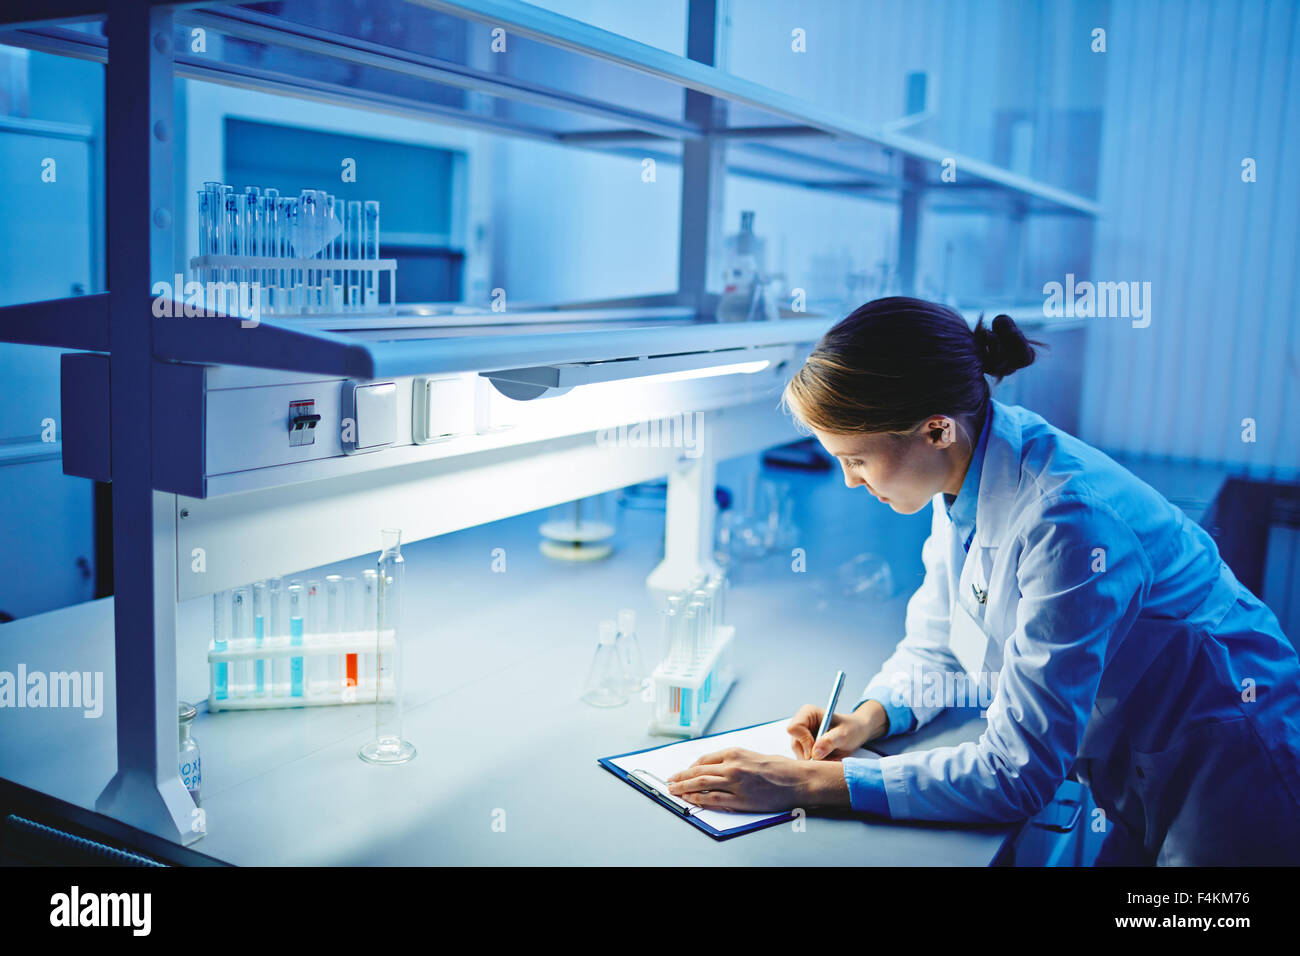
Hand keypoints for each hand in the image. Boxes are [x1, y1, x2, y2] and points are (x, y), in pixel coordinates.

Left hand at [665, 747, 848, 810]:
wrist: (797, 780)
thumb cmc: (780, 768)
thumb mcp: (752, 756)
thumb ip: (733, 761)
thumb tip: (714, 769)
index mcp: (735, 752)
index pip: (704, 760)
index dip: (689, 767)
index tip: (682, 772)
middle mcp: (732, 766)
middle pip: (698, 772)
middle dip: (681, 777)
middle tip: (670, 781)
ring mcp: (735, 783)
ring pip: (701, 785)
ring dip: (684, 788)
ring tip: (673, 791)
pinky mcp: (740, 799)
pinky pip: (713, 800)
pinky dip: (698, 800)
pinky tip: (690, 800)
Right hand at [787, 702, 884, 759]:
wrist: (857, 734)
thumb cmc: (852, 729)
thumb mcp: (844, 734)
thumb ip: (830, 741)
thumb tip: (815, 753)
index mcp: (808, 713)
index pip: (794, 728)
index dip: (804, 741)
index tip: (817, 750)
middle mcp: (802, 724)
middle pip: (795, 744)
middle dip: (809, 754)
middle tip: (826, 757)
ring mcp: (802, 736)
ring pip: (798, 754)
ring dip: (813, 760)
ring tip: (829, 756)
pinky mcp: (804, 747)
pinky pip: (804, 760)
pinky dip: (815, 763)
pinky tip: (827, 758)